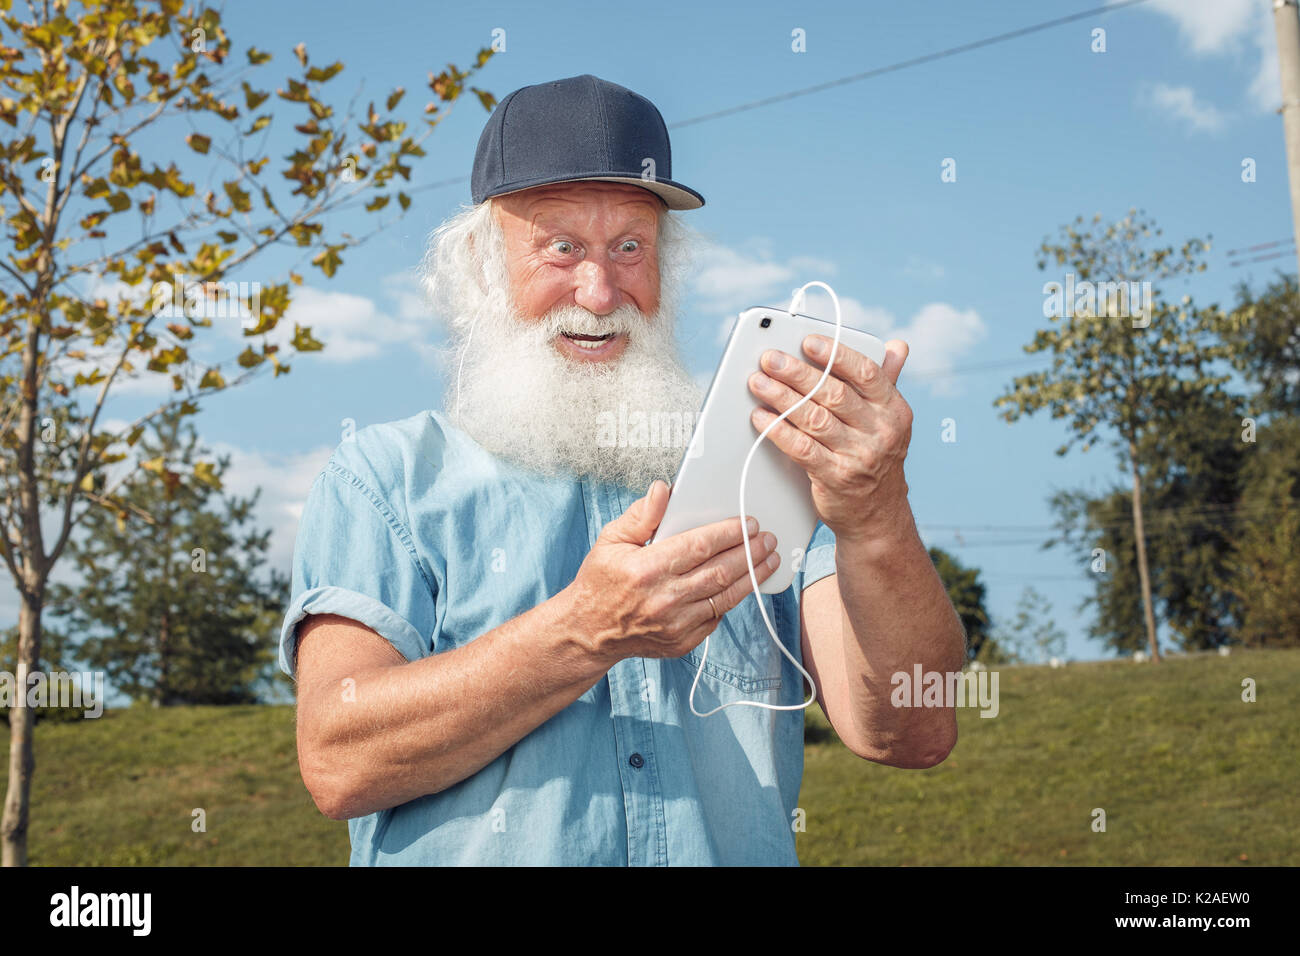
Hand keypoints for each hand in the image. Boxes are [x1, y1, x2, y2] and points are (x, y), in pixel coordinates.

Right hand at [566, 479, 779, 667]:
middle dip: (750, 552)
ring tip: (769, 560)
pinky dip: (732, 599)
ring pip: (725, 597)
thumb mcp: (611, 540)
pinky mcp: (683, 642)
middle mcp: (665, 598)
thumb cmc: (600, 581)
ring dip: (752, 576)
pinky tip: (743, 583)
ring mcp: (676, 624)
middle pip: (721, 571)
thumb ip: (642, 515)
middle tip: (767, 539)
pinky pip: (716, 617)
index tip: (748, 523)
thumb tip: (664, 489)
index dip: (729, 533)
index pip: (700, 546)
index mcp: (647, 569)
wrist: (588, 632)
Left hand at [747, 334, 913, 544]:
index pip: (866, 373)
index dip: (835, 355)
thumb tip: (897, 345)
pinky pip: (801, 448)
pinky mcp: (835, 477)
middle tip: (770, 359)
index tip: (808, 341)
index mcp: (894, 410)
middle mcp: (880, 432)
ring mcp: (859, 456)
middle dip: (797, 372)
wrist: (878, 516)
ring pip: (813, 418)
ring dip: (781, 397)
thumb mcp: (890, 421)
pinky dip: (777, 430)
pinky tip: (761, 417)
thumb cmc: (877, 458)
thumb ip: (888, 381)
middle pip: (833, 394)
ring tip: (758, 382)